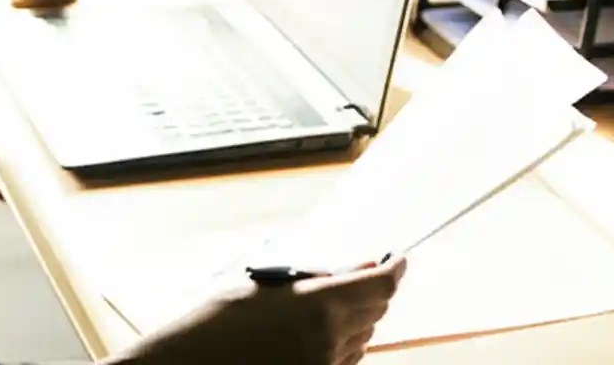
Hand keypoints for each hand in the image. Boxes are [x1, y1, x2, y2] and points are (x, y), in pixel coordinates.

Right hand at [106, 257, 405, 364]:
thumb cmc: (216, 320)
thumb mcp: (265, 286)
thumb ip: (317, 278)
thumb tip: (362, 268)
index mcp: (319, 304)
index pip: (381, 286)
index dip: (395, 269)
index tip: (397, 258)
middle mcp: (329, 341)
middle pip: (376, 313)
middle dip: (369, 293)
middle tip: (353, 277)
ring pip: (359, 340)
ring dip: (351, 321)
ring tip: (314, 310)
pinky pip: (341, 363)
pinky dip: (336, 346)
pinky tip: (306, 337)